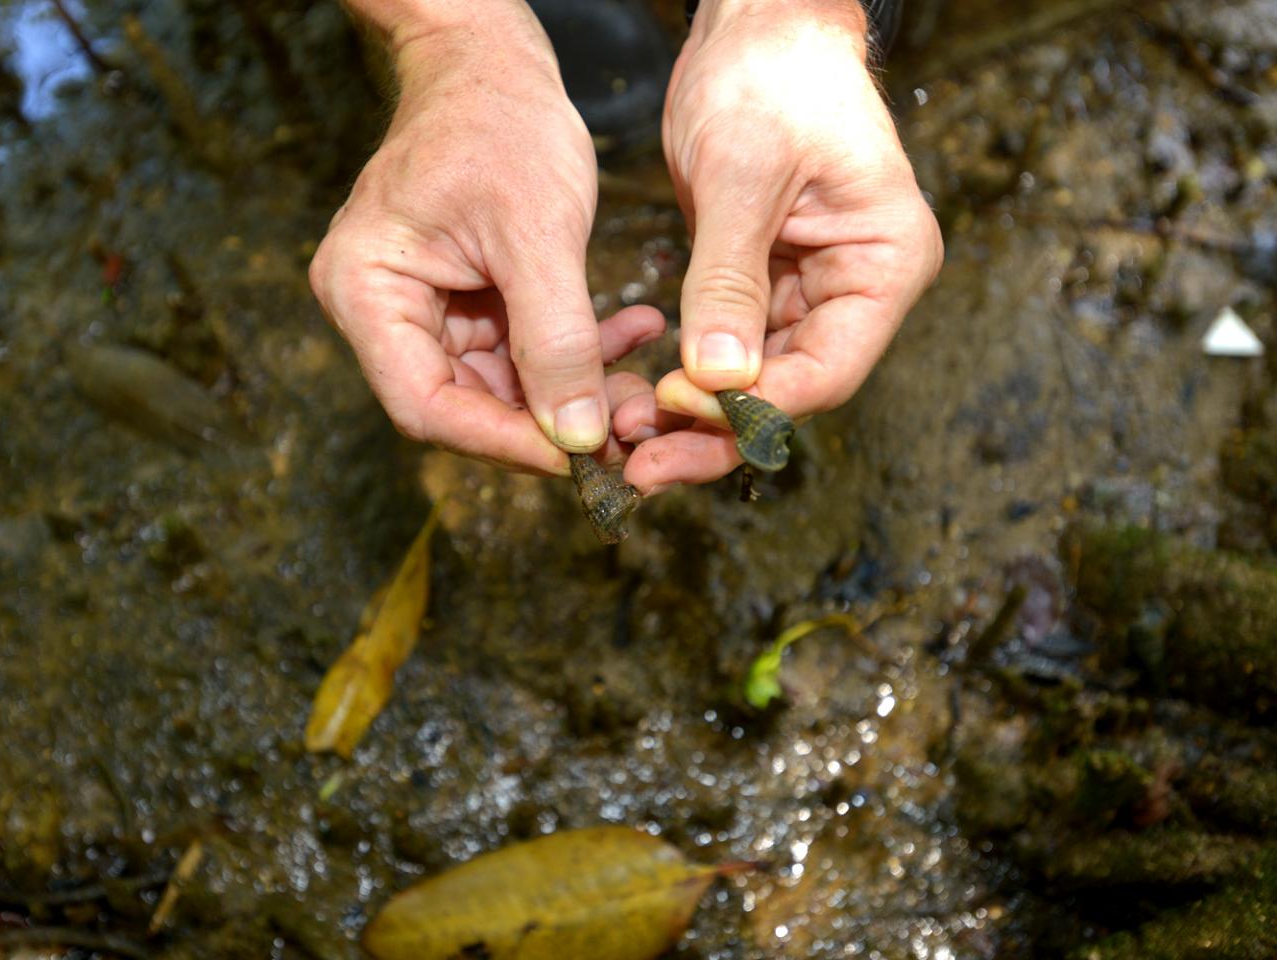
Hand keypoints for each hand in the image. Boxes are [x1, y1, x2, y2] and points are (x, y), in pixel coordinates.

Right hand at [309, 7, 662, 474]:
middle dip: (550, 422)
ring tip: (644, 386)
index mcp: (366, 291)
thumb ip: (556, 339)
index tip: (582, 457)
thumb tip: (579, 439)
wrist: (493, 62)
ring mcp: (421, 308)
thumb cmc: (499, 121)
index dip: (505, 442)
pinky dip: (575, 349)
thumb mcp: (536, 232)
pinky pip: (519, 349)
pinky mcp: (462, 301)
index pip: (427, 405)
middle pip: (461, 405)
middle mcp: (380, 310)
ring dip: (574, 390)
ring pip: (500, 386)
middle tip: (631, 428)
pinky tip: (631, 336)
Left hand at [613, 0, 942, 491]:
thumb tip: (720, 379)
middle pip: (791, 391)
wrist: (756, 26)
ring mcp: (812, 291)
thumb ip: (730, 280)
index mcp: (885, 264)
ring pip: (756, 382)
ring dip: (696, 414)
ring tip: (631, 443)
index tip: (679, 406)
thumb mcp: (745, 176)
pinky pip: (731, 352)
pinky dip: (690, 378)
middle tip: (644, 467)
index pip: (825, 369)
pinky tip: (643, 400)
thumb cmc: (769, 77)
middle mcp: (858, 289)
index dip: (752, 404)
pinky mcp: (764, 284)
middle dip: (717, 429)